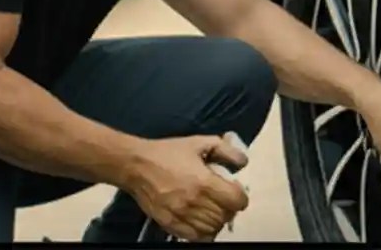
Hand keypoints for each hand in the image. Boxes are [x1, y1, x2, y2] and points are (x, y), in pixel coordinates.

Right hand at [123, 135, 249, 240]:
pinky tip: (200, 219)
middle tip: (222, 197)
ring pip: (213, 228)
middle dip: (228, 207)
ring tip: (211, 207)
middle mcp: (195, 202)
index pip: (237, 201)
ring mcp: (182, 216)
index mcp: (204, 182)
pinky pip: (196, 237)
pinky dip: (203, 231)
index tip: (234, 190)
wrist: (137, 165)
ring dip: (216, 219)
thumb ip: (226, 150)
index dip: (240, 196)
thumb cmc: (168, 153)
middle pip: (226, 216)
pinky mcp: (171, 225)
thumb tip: (243, 162)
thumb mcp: (200, 142)